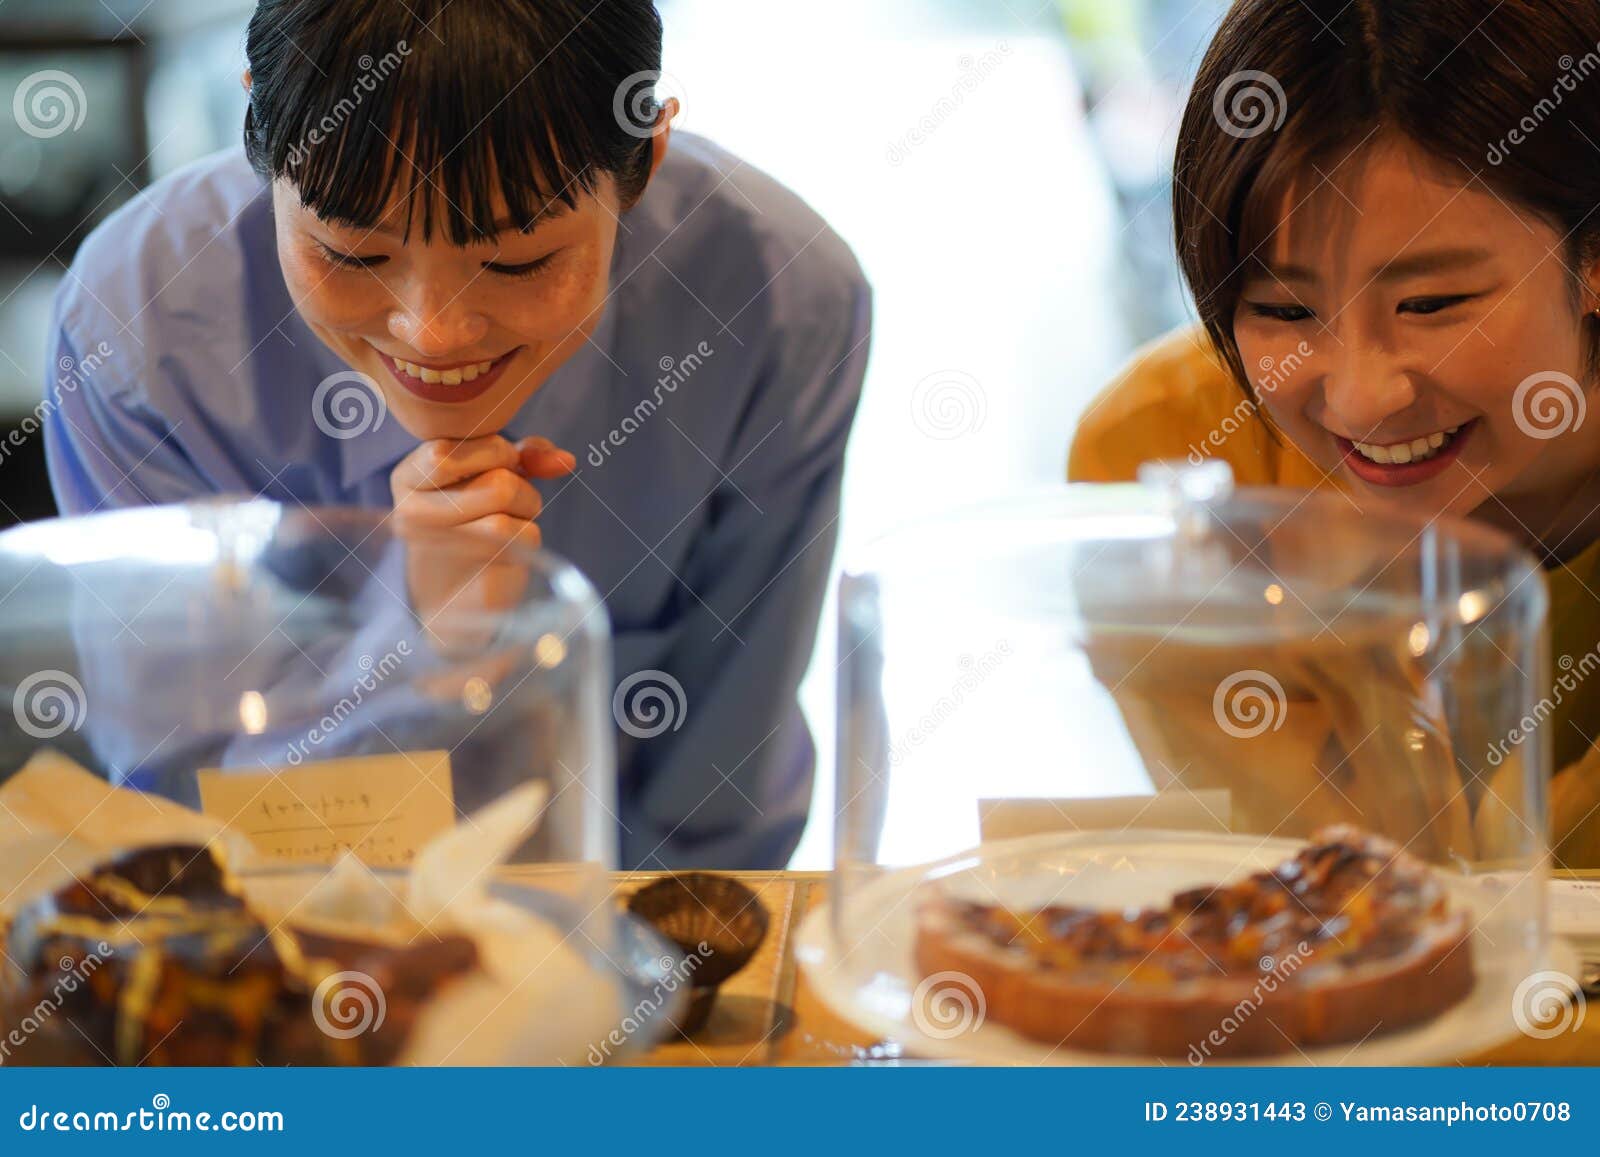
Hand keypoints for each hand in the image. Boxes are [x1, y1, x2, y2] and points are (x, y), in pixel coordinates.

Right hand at [389, 434, 574, 653]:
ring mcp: (440, 549)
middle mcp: (412, 512)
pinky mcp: (475, 575)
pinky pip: (526, 534)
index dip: (494, 450)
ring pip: (511, 507)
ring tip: (508, 518)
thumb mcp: (492, 470)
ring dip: (526, 508)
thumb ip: (525, 454)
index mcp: (408, 477)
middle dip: (520, 484)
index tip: (500, 462)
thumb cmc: (475, 516)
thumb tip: (564, 460)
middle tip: (508, 499)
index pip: (447, 452)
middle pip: (497, 482)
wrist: (459, 590)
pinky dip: (530, 533)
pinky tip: (509, 545)